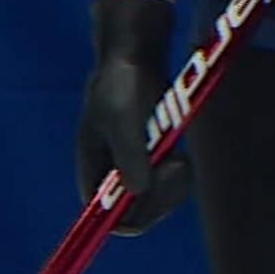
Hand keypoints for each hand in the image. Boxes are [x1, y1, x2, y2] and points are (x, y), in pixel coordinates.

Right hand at [74, 0, 191, 235]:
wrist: (136, 53)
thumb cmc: (123, 83)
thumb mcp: (124, 120)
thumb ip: (129, 157)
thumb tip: (138, 193)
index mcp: (93, 174)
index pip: (109, 220)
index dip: (133, 214)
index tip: (153, 186)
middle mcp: (111, 178)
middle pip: (137, 215)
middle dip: (160, 197)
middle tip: (177, 165)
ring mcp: (134, 168)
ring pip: (157, 201)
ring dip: (174, 187)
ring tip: (180, 158)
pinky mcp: (153, 157)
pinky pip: (169, 185)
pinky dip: (179, 176)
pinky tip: (181, 155)